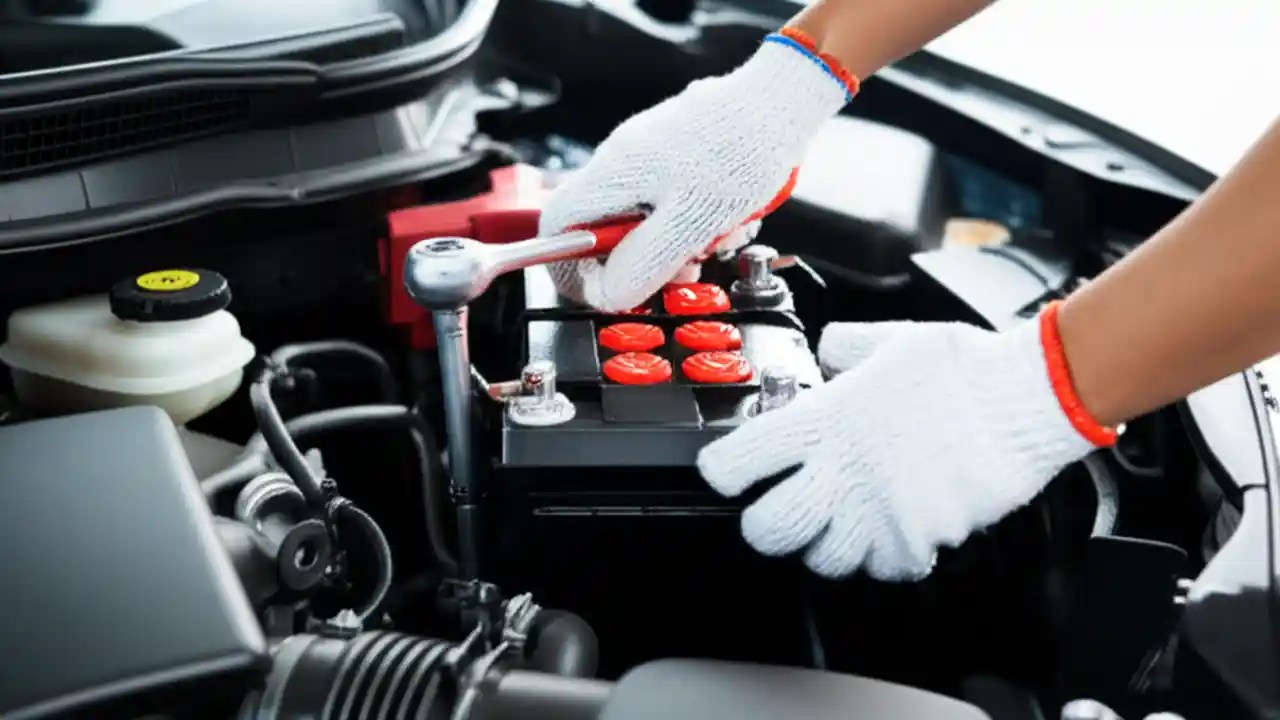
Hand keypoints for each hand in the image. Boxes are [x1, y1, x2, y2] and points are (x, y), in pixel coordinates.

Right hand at [539, 30, 854, 310]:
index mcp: (614, 174)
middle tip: (680, 269)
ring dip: (677, 243)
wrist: (780, 100)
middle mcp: (623, 160)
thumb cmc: (741, 152)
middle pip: (604, 228)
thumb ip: (644, 263)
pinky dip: (695, 221)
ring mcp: (650, 153)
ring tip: (715, 241)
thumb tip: (609, 294)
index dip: (569, 268)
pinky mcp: (677, 152)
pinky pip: (672, 201)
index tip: (600, 292)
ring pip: (643, 218)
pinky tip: (727, 219)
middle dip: (641, 259)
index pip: (559, 227)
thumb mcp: (692, 224)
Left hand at [696, 310, 1104, 580]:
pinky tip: (890, 532)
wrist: (1025, 397)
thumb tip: (826, 352)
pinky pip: (881, 569)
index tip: (729, 473)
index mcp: (824, 421)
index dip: (725, 472)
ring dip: (825, 544)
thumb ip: (843, 350)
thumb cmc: (961, 367)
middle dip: (765, 524)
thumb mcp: (886, 341)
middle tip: (779, 511)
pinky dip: (881, 558)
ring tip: (841, 522)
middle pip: (768, 530)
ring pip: (822, 560)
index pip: (739, 462)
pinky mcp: (919, 538)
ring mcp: (880, 512)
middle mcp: (843, 472)